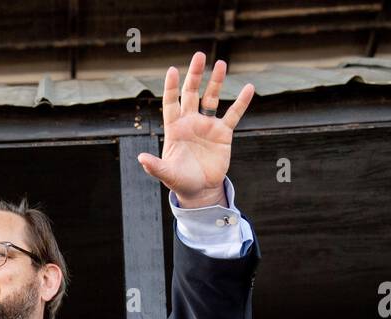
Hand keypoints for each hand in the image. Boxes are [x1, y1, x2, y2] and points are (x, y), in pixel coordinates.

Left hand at [137, 52, 254, 206]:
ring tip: (221, 63)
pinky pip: (233, 114)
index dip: (172, 87)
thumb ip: (155, 166)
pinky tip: (249, 88)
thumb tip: (141, 158)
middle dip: (195, 75)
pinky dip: (241, 102)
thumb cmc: (180, 181)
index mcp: (175, 129)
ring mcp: (207, 126)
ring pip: (211, 98)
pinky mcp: (223, 133)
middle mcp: (190, 122)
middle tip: (199, 56)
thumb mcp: (167, 174)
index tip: (173, 70)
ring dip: (216, 81)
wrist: (201, 190)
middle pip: (191, 93)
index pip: (171, 103)